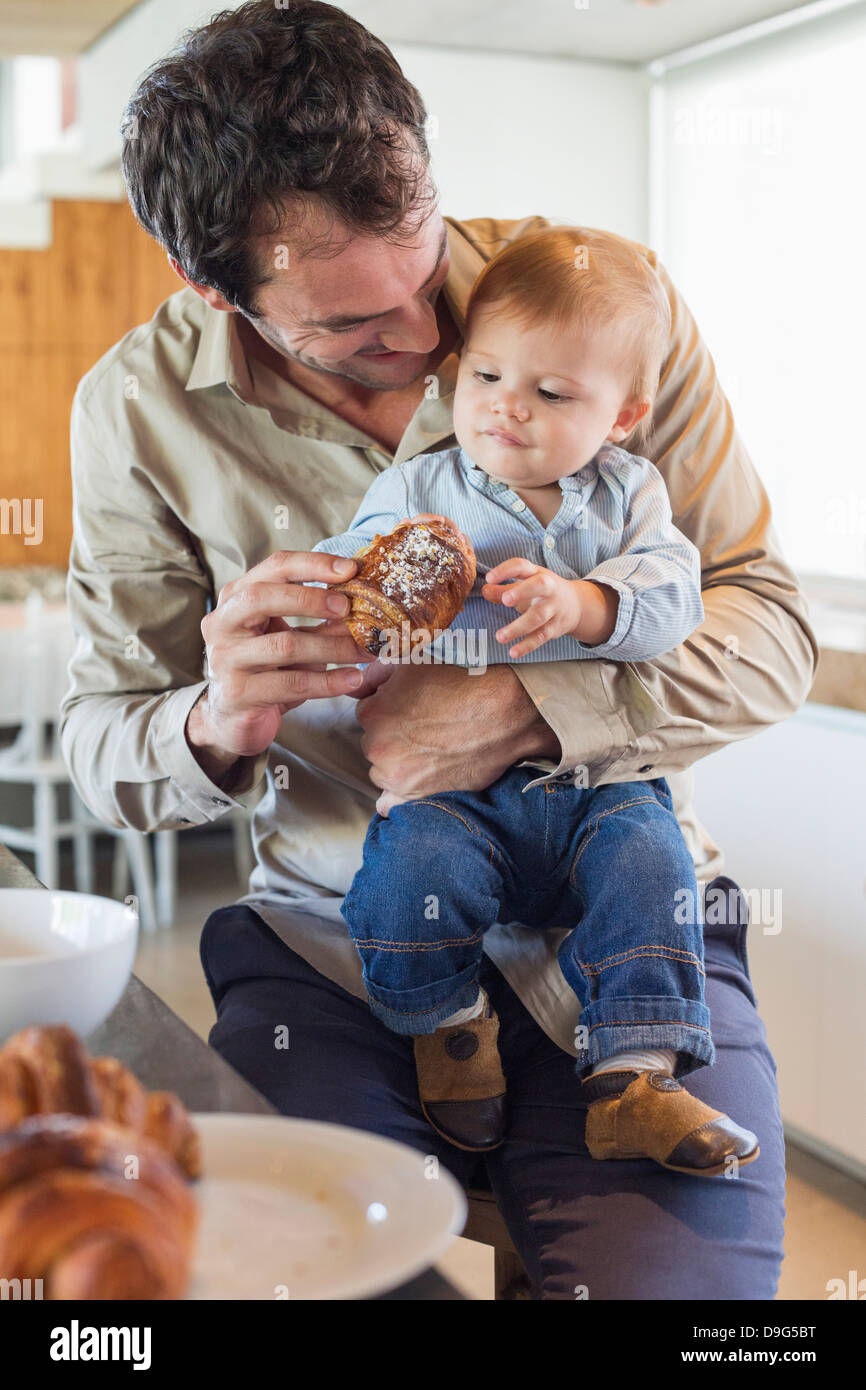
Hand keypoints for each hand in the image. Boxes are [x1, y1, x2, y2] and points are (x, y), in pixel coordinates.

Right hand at [192, 549, 370, 762]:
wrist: (233, 720)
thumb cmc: (266, 671)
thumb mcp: (293, 639)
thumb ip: (321, 620)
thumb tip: (365, 604)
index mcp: (236, 598)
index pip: (274, 568)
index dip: (313, 564)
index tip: (350, 569)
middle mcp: (222, 623)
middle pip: (263, 596)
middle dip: (311, 598)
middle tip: (349, 607)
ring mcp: (225, 659)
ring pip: (284, 645)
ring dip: (333, 647)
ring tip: (366, 651)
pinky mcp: (237, 693)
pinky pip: (290, 684)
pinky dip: (328, 682)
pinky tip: (352, 679)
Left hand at [348, 662, 559, 813]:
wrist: (504, 712)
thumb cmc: (462, 683)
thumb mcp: (415, 665)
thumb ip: (378, 674)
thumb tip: (358, 683)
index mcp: (373, 713)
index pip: (368, 712)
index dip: (390, 707)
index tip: (412, 708)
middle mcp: (378, 746)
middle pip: (374, 742)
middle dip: (391, 735)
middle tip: (424, 727)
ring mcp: (396, 775)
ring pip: (382, 769)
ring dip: (396, 762)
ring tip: (427, 750)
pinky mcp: (415, 796)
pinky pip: (388, 804)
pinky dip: (395, 795)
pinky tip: (410, 781)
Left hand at [483, 558, 618, 654]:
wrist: (576, 605)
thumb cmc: (542, 591)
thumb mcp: (524, 584)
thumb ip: (503, 589)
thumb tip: (485, 591)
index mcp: (536, 573)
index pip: (521, 566)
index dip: (505, 570)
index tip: (489, 578)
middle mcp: (548, 588)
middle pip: (539, 586)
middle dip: (523, 592)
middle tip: (505, 600)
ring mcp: (553, 608)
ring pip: (538, 617)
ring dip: (518, 627)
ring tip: (500, 637)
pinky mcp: (555, 627)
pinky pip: (541, 636)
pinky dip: (527, 645)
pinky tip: (513, 652)